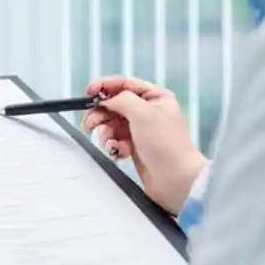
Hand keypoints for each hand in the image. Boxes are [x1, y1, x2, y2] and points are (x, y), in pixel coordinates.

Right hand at [82, 76, 208, 213]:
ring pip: (111, 123)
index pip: (125, 84)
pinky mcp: (135, 147)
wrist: (176, 180)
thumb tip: (105, 100)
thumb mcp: (143, 113)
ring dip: (106, 133)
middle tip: (91, 124)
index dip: (105, 86)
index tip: (88, 92)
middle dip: (101, 114)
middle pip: (114, 105)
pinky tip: (119, 151)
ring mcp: (142, 130)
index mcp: (155, 97)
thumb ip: (121, 99)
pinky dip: (113, 145)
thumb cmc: (166, 145)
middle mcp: (149, 111)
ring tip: (110, 143)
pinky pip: (115, 140)